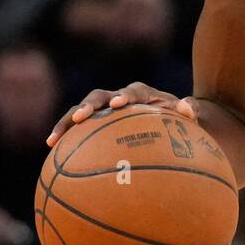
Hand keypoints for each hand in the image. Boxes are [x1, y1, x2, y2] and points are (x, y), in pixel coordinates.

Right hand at [46, 81, 196, 146]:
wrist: (171, 121)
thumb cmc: (181, 120)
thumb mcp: (191, 115)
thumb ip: (191, 109)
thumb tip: (188, 109)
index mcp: (142, 93)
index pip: (131, 92)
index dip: (123, 97)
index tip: (117, 105)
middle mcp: (120, 97)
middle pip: (100, 96)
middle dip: (88, 105)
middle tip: (80, 118)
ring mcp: (105, 109)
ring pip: (82, 111)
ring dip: (67, 122)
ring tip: (53, 139)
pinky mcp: (97, 122)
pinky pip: (79, 129)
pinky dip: (66, 137)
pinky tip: (52, 152)